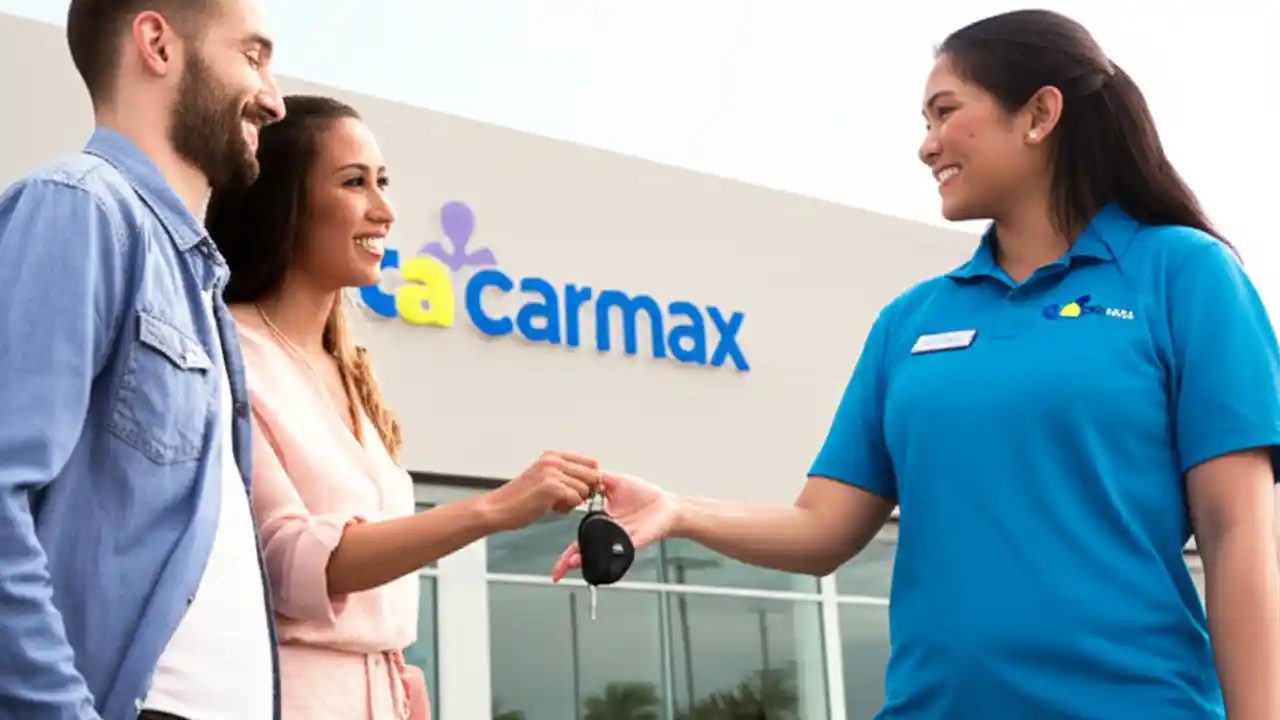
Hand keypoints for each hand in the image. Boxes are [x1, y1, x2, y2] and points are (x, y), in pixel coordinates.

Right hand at [481, 451, 600, 531]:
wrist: (497, 509)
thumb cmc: (519, 499)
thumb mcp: (545, 479)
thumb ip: (566, 477)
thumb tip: (594, 484)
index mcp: (552, 456)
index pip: (591, 463)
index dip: (590, 480)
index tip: (581, 491)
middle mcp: (553, 460)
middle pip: (592, 475)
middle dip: (585, 491)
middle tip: (565, 500)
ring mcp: (552, 472)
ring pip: (585, 490)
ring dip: (573, 502)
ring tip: (552, 504)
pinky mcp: (551, 487)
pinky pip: (576, 500)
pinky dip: (565, 509)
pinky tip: (548, 508)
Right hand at [551, 472, 680, 581]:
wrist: (667, 506)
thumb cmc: (645, 496)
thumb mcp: (618, 481)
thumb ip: (600, 479)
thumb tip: (584, 475)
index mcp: (602, 520)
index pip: (581, 534)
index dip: (567, 547)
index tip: (556, 555)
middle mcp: (609, 532)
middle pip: (586, 548)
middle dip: (571, 559)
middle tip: (560, 567)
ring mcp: (621, 539)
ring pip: (599, 551)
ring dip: (585, 557)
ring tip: (572, 562)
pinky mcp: (635, 540)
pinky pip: (621, 547)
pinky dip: (611, 552)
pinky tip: (600, 556)